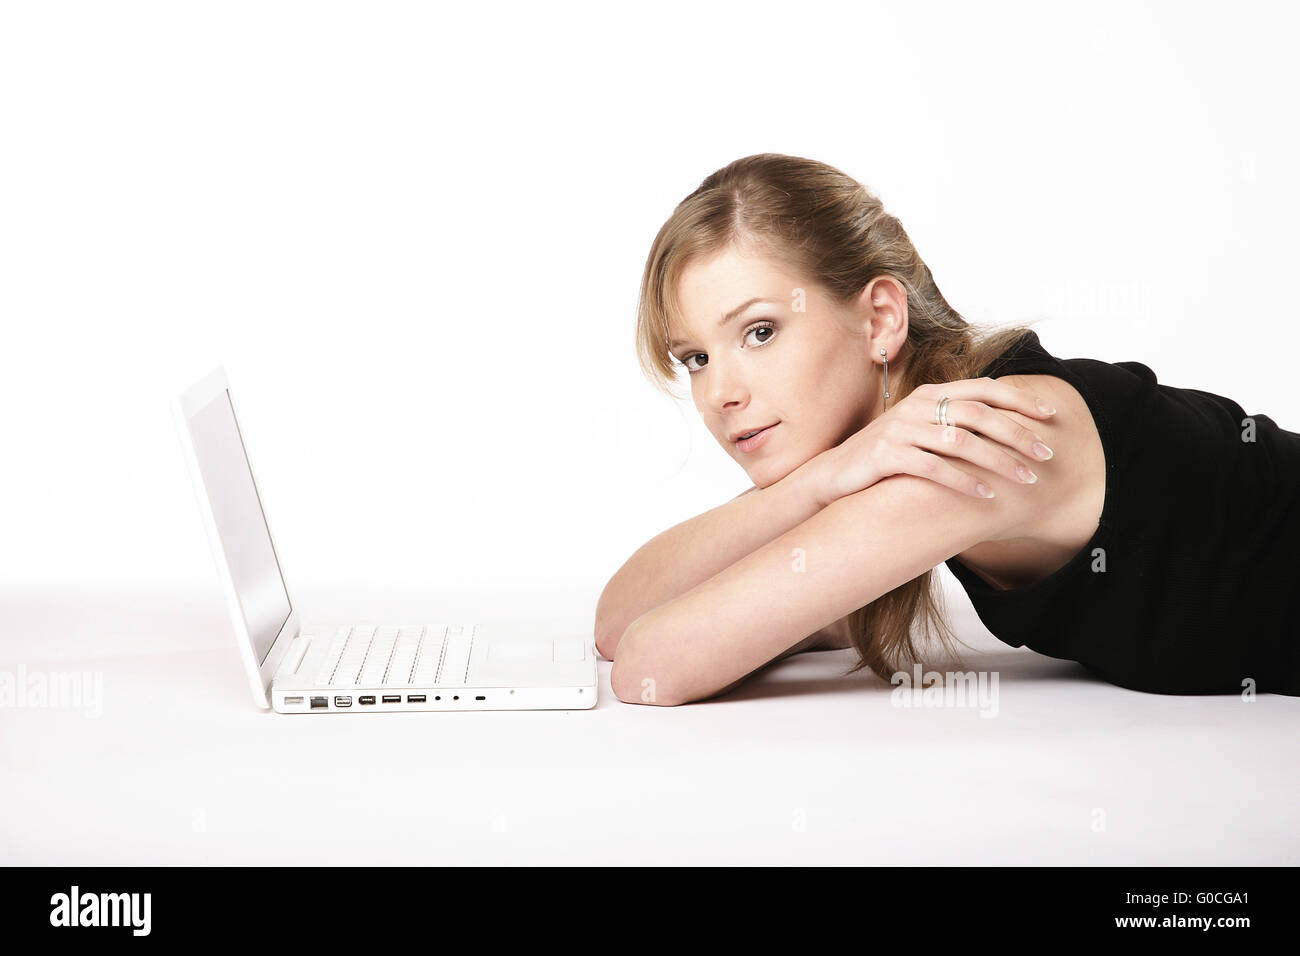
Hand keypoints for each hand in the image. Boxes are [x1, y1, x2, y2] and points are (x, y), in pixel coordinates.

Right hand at [807, 378, 1057, 506]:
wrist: (837, 473)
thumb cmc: (887, 455)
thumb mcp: (920, 430)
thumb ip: (953, 422)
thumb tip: (1002, 426)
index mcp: (930, 394)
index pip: (983, 389)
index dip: (1020, 399)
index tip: (1051, 415)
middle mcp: (916, 406)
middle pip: (978, 414)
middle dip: (1017, 434)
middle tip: (1046, 454)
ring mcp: (900, 429)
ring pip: (961, 441)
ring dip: (998, 461)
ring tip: (1025, 478)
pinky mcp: (886, 455)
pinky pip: (934, 467)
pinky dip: (963, 481)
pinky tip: (986, 495)